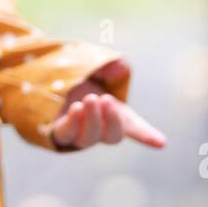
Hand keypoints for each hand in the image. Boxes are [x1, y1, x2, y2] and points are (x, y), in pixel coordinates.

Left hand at [47, 59, 165, 150]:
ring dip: (91, 120)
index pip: (134, 128)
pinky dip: (73, 124)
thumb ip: (112, 64)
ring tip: (88, 100)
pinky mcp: (58, 130)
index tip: (161, 143)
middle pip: (111, 137)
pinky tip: (76, 109)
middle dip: (112, 120)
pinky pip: (66, 135)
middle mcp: (98, 127)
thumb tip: (120, 66)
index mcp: (114, 113)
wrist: (46, 77)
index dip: (147, 135)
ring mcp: (78, 132)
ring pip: (88, 139)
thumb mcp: (99, 63)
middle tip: (105, 99)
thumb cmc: (79, 71)